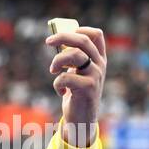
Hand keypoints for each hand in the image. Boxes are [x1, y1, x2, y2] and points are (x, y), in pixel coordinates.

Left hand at [45, 25, 106, 146]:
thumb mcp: (77, 73)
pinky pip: (66, 77)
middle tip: (48, 42)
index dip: (81, 29)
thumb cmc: (76, 94)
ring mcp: (96, 76)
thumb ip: (72, 59)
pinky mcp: (88, 88)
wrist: (82, 119)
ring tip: (53, 70)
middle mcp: (100, 65)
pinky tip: (60, 91)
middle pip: (83, 41)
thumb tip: (56, 41)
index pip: (97, 35)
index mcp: (99, 59)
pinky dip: (57, 83)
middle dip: (63, 37)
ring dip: (57, 61)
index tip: (67, 31)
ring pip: (75, 55)